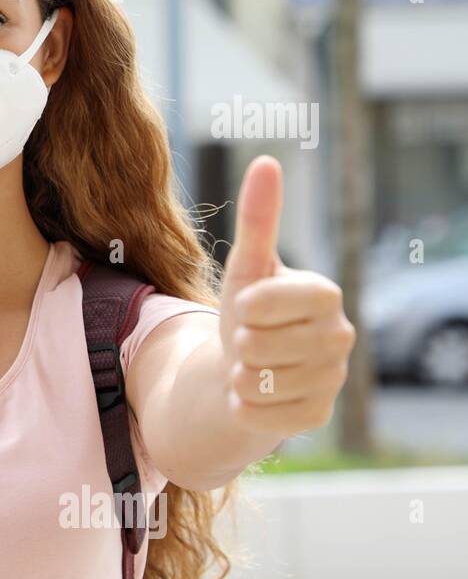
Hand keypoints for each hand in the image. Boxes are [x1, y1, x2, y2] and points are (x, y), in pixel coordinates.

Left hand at [219, 156, 355, 436]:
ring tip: (252, 364)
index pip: (270, 302)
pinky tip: (256, 393)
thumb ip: (259, 218)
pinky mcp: (316, 416)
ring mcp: (332, 380)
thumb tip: (267, 162)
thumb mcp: (247, 265)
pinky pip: (259, 415)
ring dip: (238, 374)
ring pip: (256, 381)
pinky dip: (243, 405)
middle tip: (250, 339)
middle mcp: (340, 338)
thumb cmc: (250, 309)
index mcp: (326, 295)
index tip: (249, 306)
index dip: (247, 306)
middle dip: (238, 342)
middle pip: (258, 345)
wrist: (247, 364)